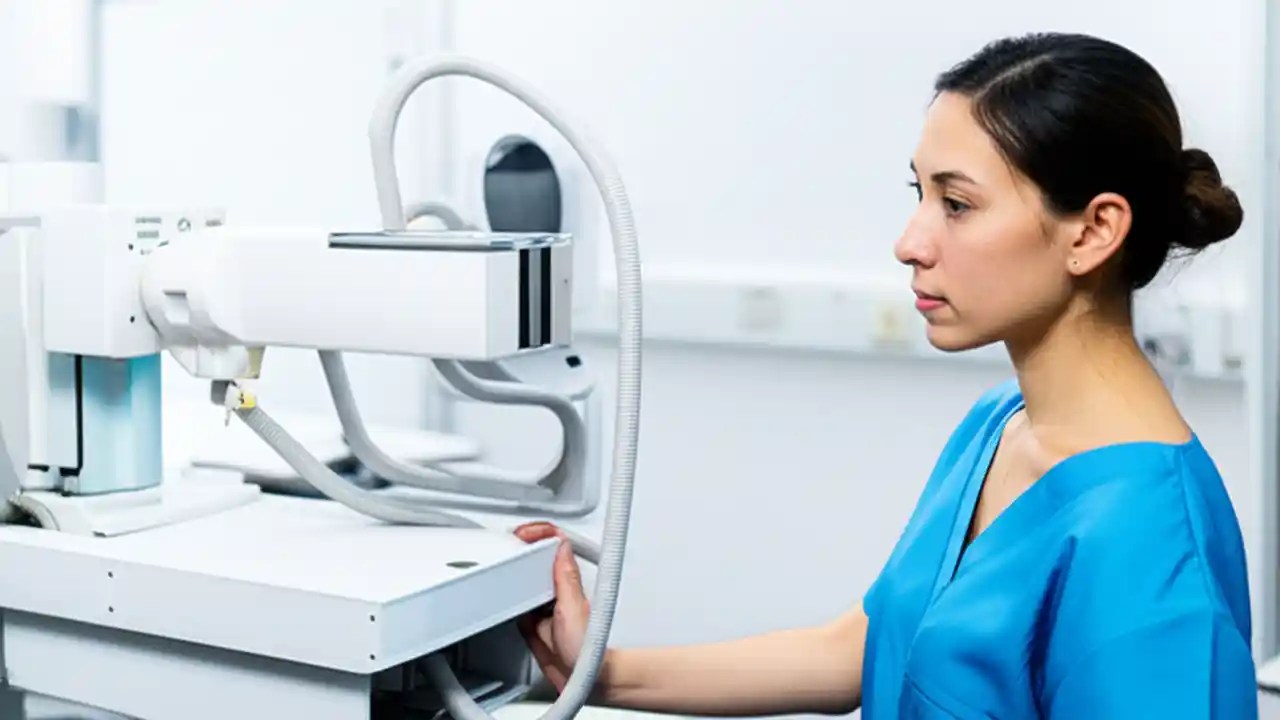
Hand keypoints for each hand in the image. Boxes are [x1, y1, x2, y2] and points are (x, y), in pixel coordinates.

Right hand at [514, 522, 590, 692]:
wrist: (581, 681)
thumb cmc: (587, 649)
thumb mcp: (573, 610)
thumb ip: (565, 578)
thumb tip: (562, 545)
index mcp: (567, 581)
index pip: (555, 544)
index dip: (539, 533)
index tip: (522, 534)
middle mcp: (555, 590)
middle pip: (534, 557)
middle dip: (518, 546)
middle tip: (503, 542)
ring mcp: (541, 605)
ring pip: (522, 578)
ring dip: (510, 569)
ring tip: (497, 561)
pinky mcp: (530, 621)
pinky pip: (514, 602)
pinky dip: (505, 595)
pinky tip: (497, 592)